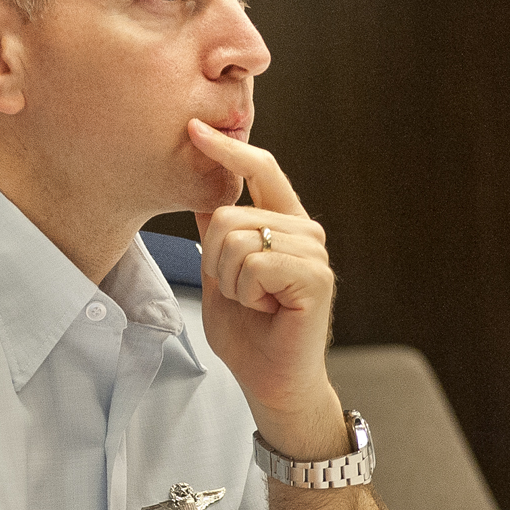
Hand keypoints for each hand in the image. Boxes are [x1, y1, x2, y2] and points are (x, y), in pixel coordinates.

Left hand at [187, 118, 345, 459]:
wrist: (269, 380)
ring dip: (230, 281)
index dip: (228, 148)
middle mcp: (303, 230)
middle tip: (238, 292)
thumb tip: (200, 187)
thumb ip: (217, 233)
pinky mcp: (315, 278)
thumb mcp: (220, 273)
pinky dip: (246, 294)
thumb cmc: (248, 333)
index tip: (194, 128)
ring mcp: (313, 253)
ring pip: (237, 240)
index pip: (260, 169)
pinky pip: (255, 265)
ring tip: (254, 303)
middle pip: (228, 215)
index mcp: (282, 222)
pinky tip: (266, 310)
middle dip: (213, 260)